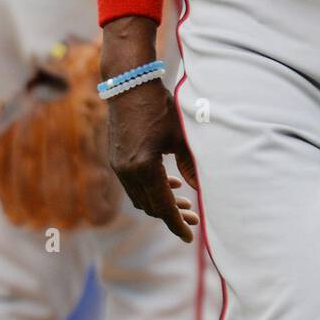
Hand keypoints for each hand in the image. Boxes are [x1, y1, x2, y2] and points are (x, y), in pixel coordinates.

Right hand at [102, 16, 198, 241]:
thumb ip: (191, 163)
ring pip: (141, 197)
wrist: (129, 84)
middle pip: (150, 206)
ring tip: (184, 204)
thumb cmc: (158, 106)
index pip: (163, 206)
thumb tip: (202, 189)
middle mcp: (127, 171)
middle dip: (172, 215)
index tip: (190, 236)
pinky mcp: (116, 159)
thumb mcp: (180, 135)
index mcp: (144, 166)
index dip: (177, 224)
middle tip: (194, 217)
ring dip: (161, 203)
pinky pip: (134, 185)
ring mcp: (118, 166)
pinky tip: (169, 183)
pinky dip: (151, 189)